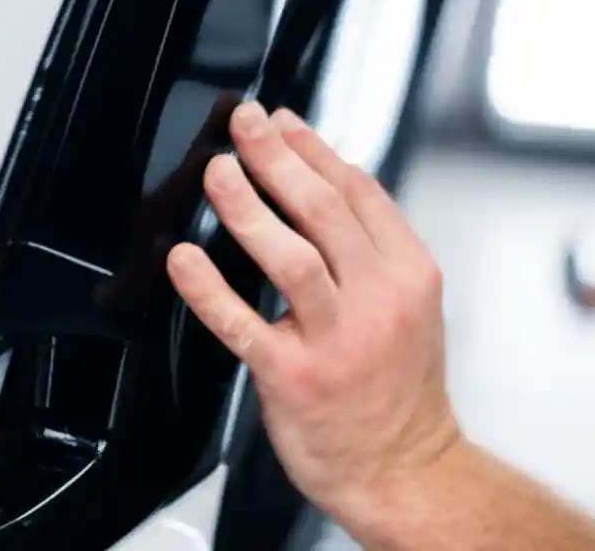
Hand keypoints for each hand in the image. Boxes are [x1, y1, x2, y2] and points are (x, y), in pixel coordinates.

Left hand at [164, 102, 459, 521]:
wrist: (407, 472)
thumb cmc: (400, 390)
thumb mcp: (411, 307)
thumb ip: (372, 250)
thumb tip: (324, 184)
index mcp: (409, 276)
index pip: (360, 193)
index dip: (315, 149)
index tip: (281, 123)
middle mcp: (379, 301)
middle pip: (324, 211)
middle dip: (278, 159)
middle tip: (244, 126)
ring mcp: (338, 340)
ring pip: (293, 257)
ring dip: (249, 208)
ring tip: (219, 173)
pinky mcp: (296, 377)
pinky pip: (244, 324)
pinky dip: (209, 289)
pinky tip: (183, 259)